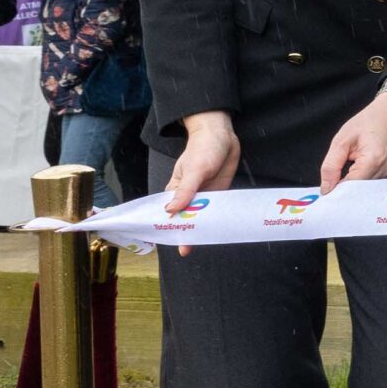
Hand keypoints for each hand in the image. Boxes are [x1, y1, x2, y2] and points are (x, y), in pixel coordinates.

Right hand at [164, 110, 241, 252]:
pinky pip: (217, 210)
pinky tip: (220, 231)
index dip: (167, 226)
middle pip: (186, 218)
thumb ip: (185, 190)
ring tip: (201, 245)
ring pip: (202, 217)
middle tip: (184, 251)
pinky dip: (217, 219)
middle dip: (185, 232)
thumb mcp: (194, 170)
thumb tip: (170, 210)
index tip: (164, 242)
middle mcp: (189, 196)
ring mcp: (205, 196)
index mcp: (175, 190)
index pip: (168, 212)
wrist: (222, 136)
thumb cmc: (203, 149)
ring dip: (202, 228)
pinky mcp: (219, 194)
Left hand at [317, 92, 386, 194]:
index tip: (323, 193)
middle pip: (358, 192)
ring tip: (341, 178)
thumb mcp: (341, 140)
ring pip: (363, 190)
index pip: (350, 187)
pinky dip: (358, 183)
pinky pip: (369, 185)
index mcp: (372, 161)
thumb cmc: (368, 121)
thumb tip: (326, 188)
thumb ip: (331, 166)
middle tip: (328, 187)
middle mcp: (384, 171)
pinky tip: (351, 175)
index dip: (335, 191)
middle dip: (342, 192)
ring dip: (350, 188)